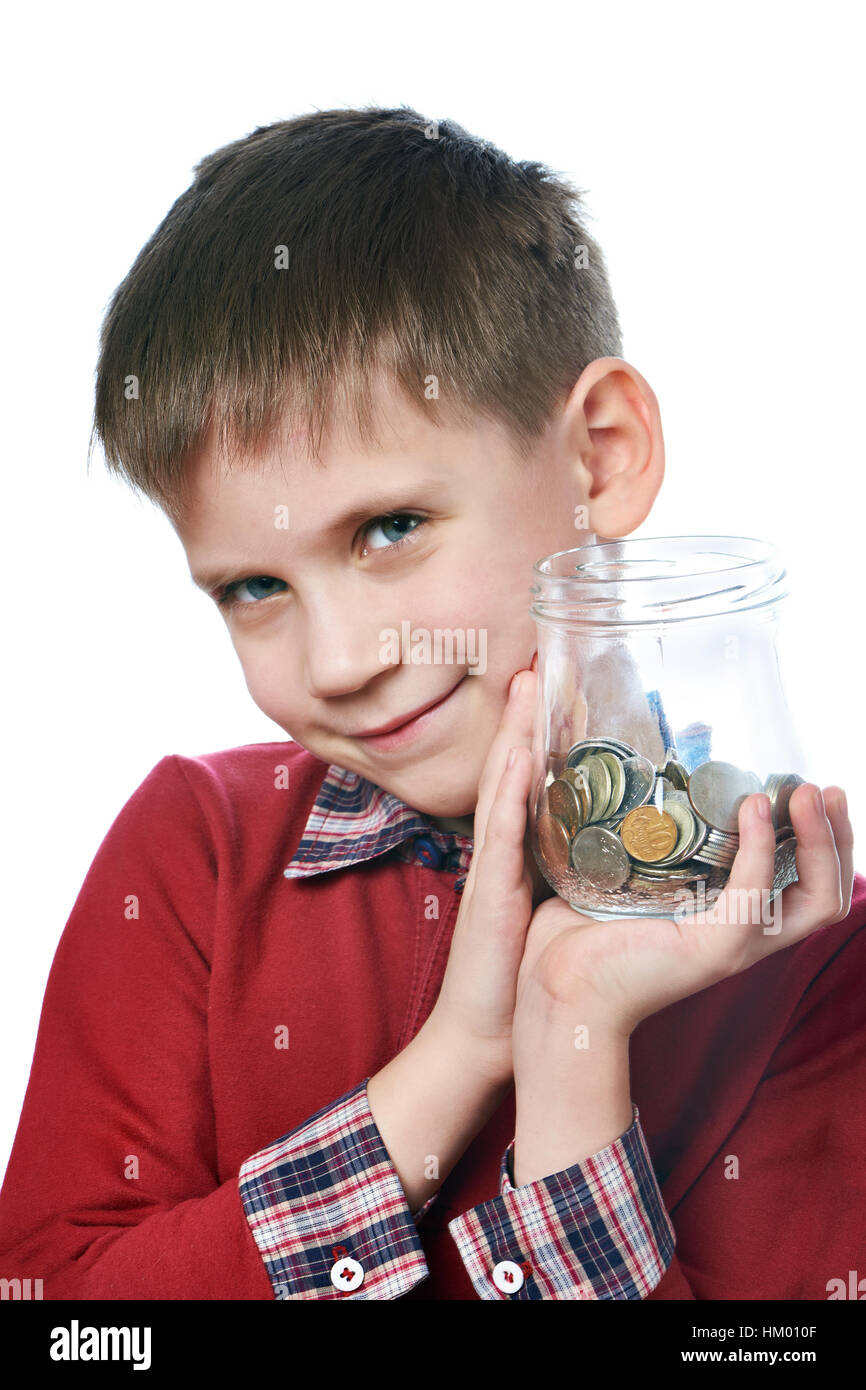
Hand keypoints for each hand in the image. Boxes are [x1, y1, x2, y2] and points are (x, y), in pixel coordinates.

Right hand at [430, 664, 539, 1083]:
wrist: (491, 1031)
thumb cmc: (522, 974)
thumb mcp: (552, 910)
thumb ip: (569, 871)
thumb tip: (607, 844)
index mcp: (517, 853)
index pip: (529, 779)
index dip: (540, 731)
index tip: (558, 685)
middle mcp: (499, 851)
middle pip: (511, 767)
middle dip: (524, 713)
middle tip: (539, 659)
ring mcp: (490, 868)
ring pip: (502, 786)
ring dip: (513, 732)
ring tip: (528, 682)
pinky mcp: (489, 893)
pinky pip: (499, 833)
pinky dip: (508, 789)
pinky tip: (518, 753)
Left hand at [512, 783, 853, 1040]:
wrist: (557, 988)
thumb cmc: (582, 938)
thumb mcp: (627, 883)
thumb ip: (645, 845)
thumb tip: (634, 789)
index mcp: (733, 923)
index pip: (810, 888)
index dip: (824, 842)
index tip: (813, 792)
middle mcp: (746, 938)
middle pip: (829, 895)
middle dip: (837, 837)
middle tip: (825, 789)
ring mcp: (733, 946)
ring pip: (815, 901)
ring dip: (818, 840)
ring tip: (807, 794)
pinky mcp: (710, 949)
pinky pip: (752, 894)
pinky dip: (760, 848)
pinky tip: (752, 808)